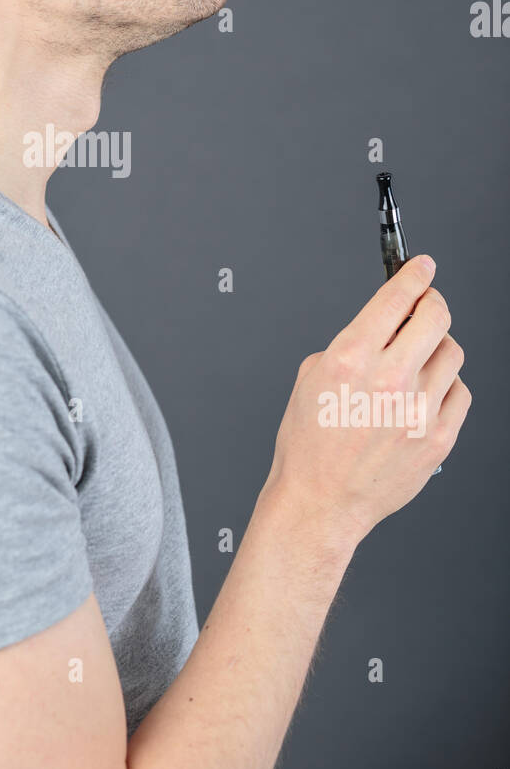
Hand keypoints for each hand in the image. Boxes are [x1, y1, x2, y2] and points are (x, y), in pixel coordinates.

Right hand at [265, 256, 470, 546]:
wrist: (320, 501)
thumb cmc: (309, 445)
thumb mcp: (311, 378)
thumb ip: (350, 344)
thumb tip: (382, 326)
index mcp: (351, 357)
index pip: (397, 297)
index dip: (415, 274)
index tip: (423, 267)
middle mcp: (389, 379)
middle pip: (436, 316)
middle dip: (432, 303)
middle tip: (426, 305)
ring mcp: (418, 410)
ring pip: (452, 352)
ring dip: (437, 347)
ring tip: (420, 359)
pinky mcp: (437, 438)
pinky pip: (459, 393)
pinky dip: (446, 386)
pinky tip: (427, 394)